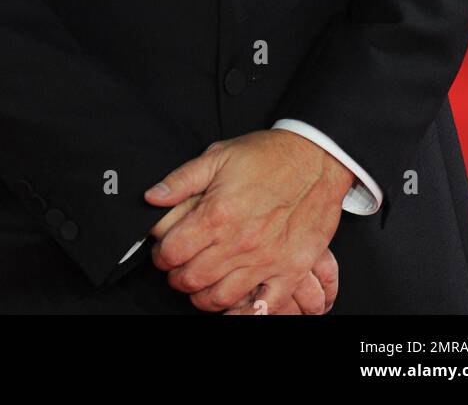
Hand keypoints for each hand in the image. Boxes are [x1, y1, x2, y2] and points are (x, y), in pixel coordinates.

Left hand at [144, 128, 352, 312]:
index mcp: (217, 214)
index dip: (160, 254)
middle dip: (177, 277)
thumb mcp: (218, 155)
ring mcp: (266, 260)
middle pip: (192, 279)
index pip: (172, 251)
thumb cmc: (268, 156)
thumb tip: (151, 197)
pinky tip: (234, 302)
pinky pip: (264, 307)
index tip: (163, 251)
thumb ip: (181, 179)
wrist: (316, 158)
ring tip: (202, 283)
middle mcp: (239, 242)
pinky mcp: (291, 270)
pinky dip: (244, 312)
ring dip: (203, 296)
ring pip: (221, 298)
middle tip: (178, 268)